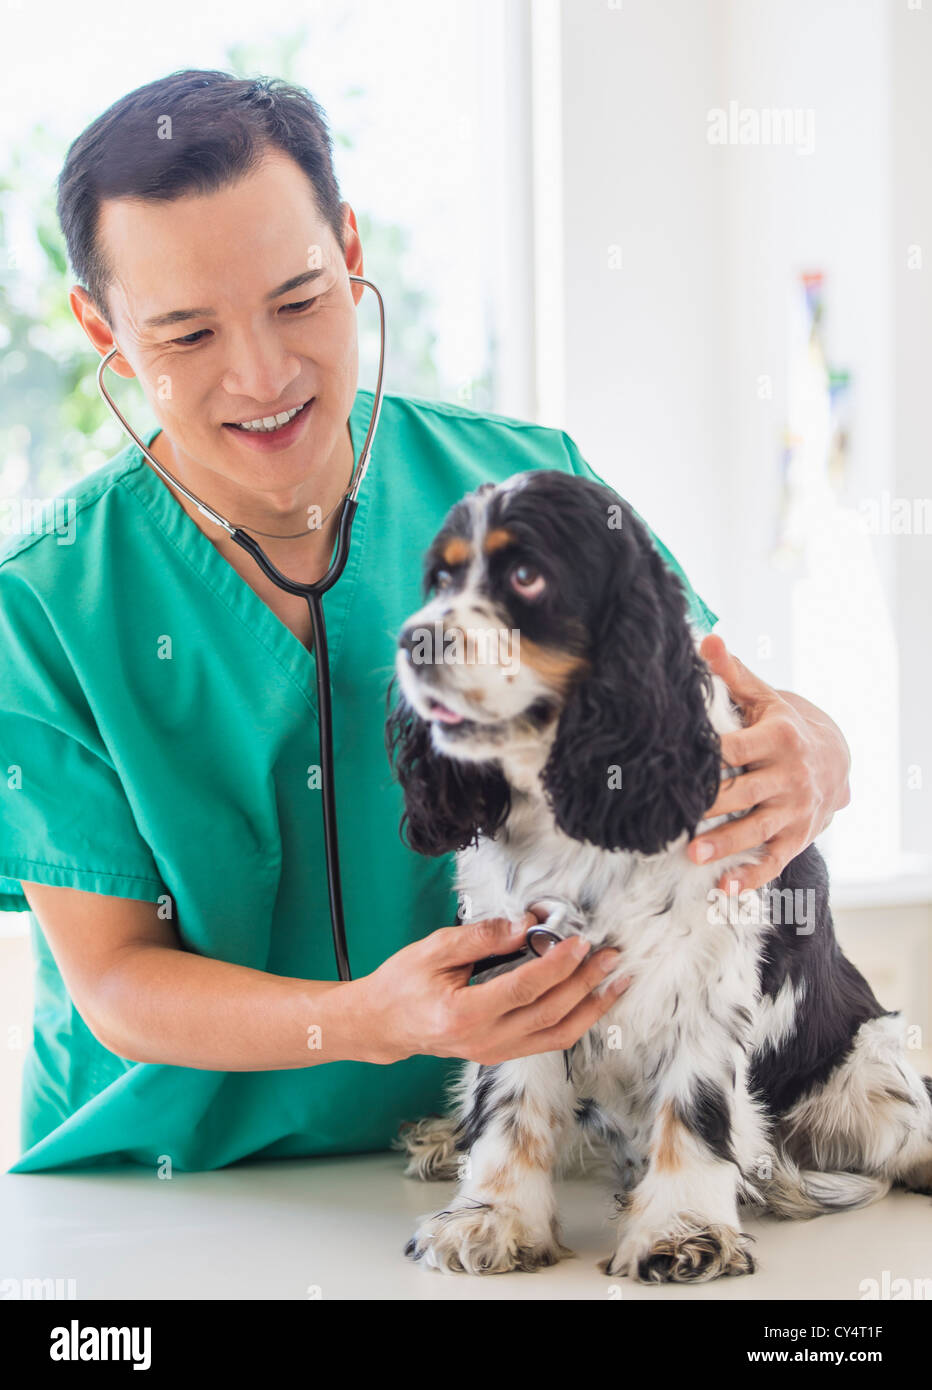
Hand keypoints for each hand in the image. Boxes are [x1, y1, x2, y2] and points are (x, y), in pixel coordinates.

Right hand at [353, 911, 630, 1065]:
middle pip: (550, 1014)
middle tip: (610, 957)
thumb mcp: (434, 949)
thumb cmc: (403, 984)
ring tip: (616, 983)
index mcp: (465, 1013)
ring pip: (557, 1035)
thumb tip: (524, 924)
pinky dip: (576, 1021)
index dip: (557, 965)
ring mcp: (494, 1052)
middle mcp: (485, 1040)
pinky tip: (592, 1001)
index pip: (525, 989)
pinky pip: (548, 1041)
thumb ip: (481, 937)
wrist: (383, 1024)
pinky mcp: (501, 1053)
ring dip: (592, 1008)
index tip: (580, 943)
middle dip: (586, 984)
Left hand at [687, 634, 851, 895]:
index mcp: (777, 737)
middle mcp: (789, 775)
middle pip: (743, 793)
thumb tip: (705, 639)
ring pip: (757, 829)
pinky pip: (774, 859)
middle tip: (674, 815)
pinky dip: (752, 876)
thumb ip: (732, 674)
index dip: (708, 756)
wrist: (836, 758)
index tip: (676, 763)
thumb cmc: (782, 726)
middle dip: (710, 806)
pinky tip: (726, 889)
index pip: (736, 748)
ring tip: (693, 854)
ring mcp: (795, 809)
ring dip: (725, 844)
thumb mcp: (764, 698)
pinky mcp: (797, 836)